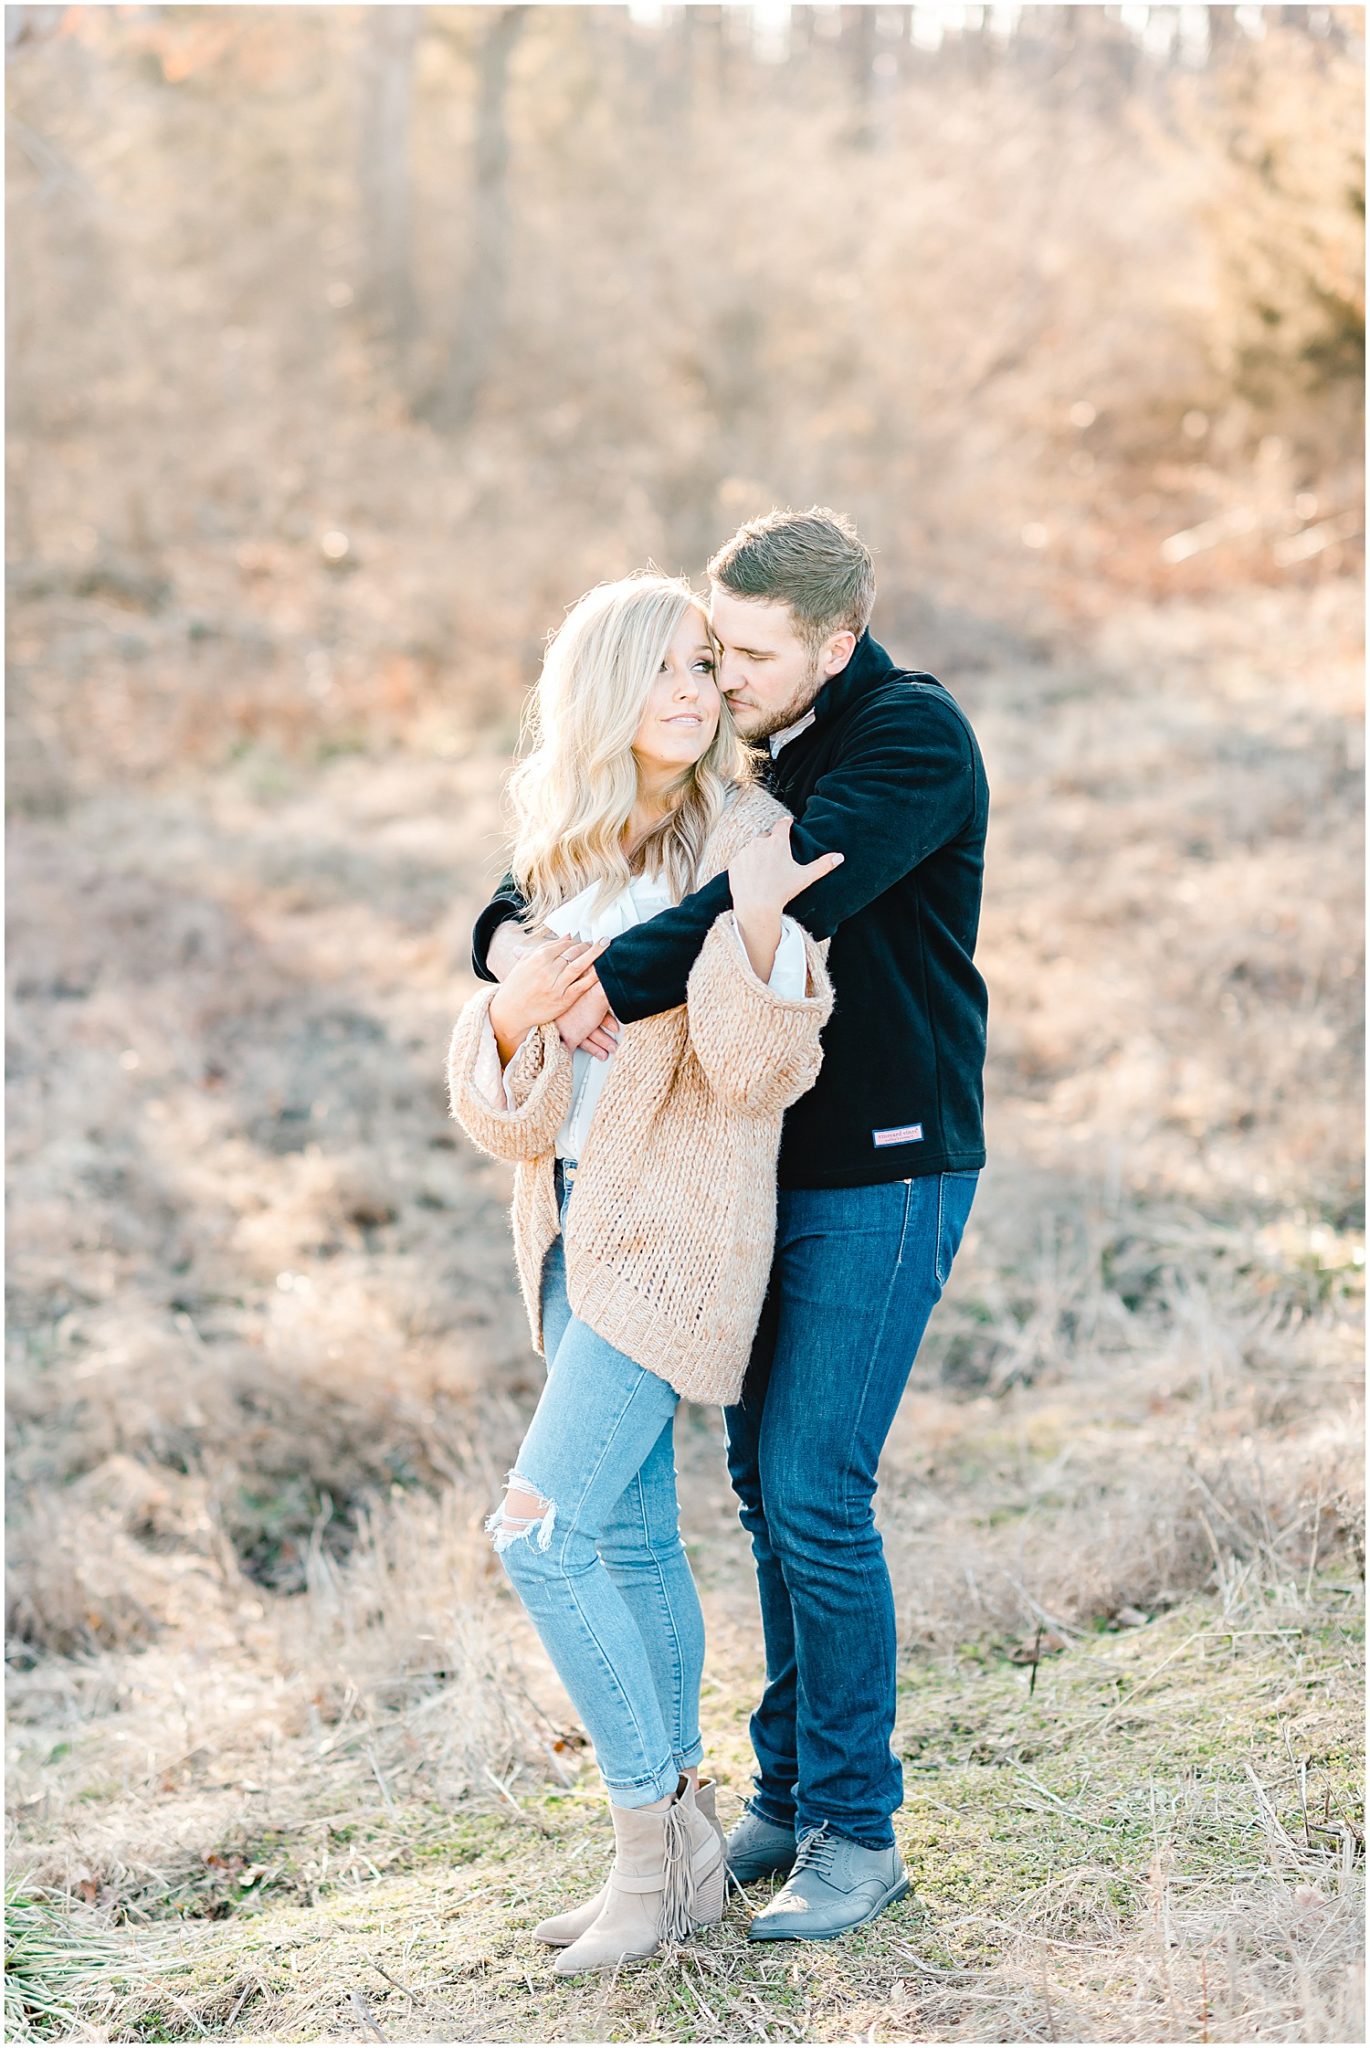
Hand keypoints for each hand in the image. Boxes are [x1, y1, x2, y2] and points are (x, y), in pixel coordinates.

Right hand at [488, 937, 609, 1063]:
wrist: (510, 1012)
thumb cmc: (518, 986)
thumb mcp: (526, 962)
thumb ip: (547, 947)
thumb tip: (569, 935)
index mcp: (538, 957)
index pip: (564, 944)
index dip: (577, 941)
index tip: (586, 940)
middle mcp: (547, 969)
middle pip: (573, 952)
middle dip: (588, 945)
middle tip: (600, 942)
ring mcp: (556, 985)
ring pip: (579, 965)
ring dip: (595, 953)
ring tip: (606, 944)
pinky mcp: (563, 1000)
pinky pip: (582, 985)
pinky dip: (594, 976)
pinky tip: (603, 970)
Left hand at [728, 818, 842, 981]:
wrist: (756, 906)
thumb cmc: (782, 891)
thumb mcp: (805, 877)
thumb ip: (823, 865)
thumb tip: (840, 857)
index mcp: (777, 842)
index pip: (782, 824)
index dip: (787, 824)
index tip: (789, 823)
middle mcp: (759, 842)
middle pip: (766, 836)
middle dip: (771, 843)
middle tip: (777, 857)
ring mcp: (745, 852)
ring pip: (753, 848)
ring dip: (758, 854)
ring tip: (765, 870)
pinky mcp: (734, 863)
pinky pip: (742, 859)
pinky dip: (747, 865)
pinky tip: (753, 877)